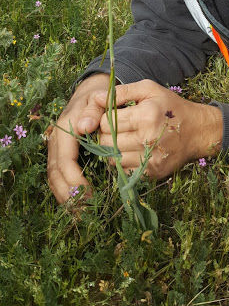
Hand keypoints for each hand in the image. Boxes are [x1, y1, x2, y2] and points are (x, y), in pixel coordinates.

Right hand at [47, 73, 109, 202]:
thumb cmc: (97, 99)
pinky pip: (58, 177)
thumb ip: (93, 111)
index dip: (74, 179)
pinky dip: (66, 192)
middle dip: (69, 194)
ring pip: (54, 178)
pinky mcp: (60, 155)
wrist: (90, 93)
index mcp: (64, 130)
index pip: (64, 161)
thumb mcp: (97, 100)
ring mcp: (56, 149)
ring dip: (66, 197)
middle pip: (55, 174)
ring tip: (82, 212)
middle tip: (86, 210)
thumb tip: (85, 126)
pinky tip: (79, 203)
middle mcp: (56, 142)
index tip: (90, 193)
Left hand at [97, 79, 222, 178]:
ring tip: (122, 139)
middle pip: (106, 142)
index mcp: (146, 116)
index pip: (106, 122)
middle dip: (105, 135)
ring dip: (112, 150)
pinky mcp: (152, 173)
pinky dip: (123, 162)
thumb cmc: (171, 107)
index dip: (105, 119)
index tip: (113, 116)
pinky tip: (131, 151)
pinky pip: (124, 170)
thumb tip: (96, 98)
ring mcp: (150, 159)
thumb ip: (122, 92)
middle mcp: (147, 139)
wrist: (198, 131)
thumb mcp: (149, 90)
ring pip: (112, 159)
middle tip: (115, 129)